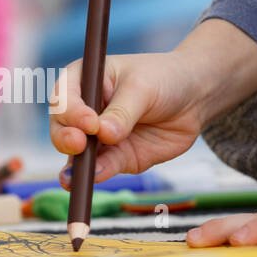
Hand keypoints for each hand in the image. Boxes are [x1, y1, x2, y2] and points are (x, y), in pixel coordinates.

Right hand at [50, 19, 256, 184]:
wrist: (194, 98)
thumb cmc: (164, 79)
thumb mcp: (143, 88)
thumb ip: (123, 112)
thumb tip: (104, 135)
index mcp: (84, 80)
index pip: (64, 97)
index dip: (72, 111)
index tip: (91, 122)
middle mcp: (85, 110)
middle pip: (62, 127)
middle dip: (66, 138)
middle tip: (79, 144)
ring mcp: (98, 138)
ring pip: (76, 154)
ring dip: (75, 165)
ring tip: (75, 176)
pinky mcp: (115, 159)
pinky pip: (101, 169)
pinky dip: (96, 175)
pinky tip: (96, 177)